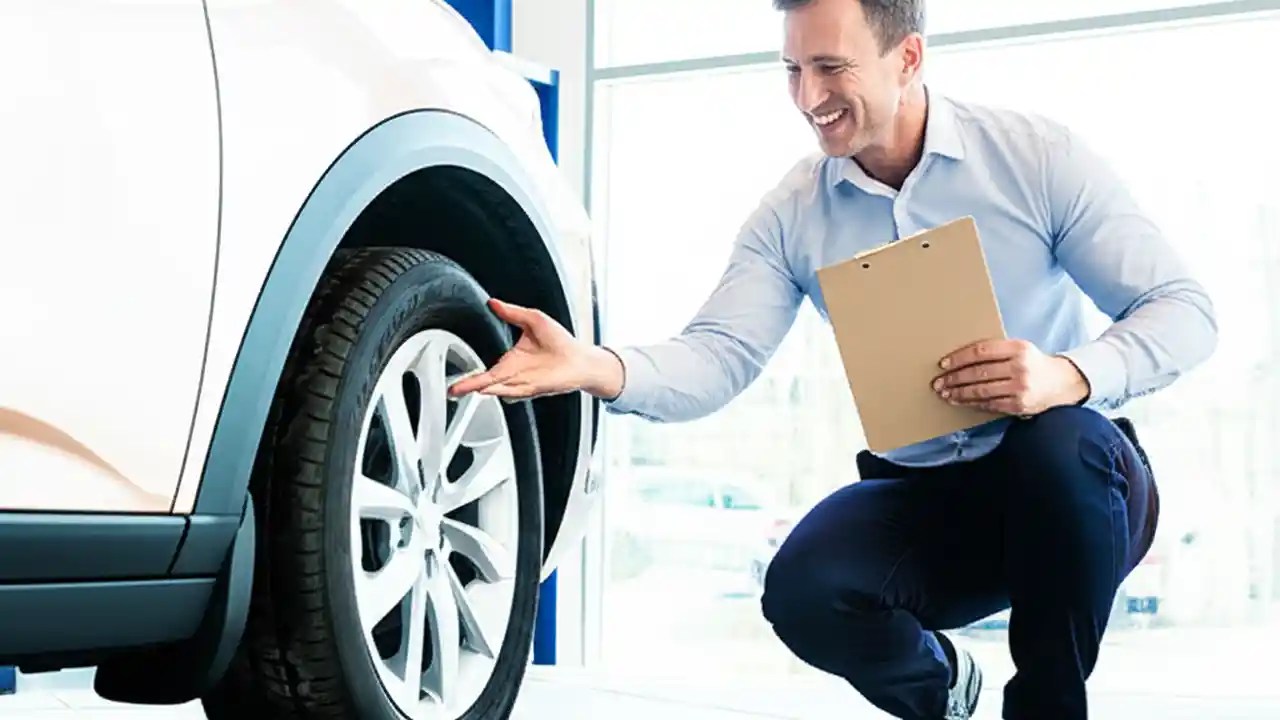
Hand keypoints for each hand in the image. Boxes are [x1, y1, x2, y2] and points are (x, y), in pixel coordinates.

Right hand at [447, 299, 623, 400]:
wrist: (581, 359)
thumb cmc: (561, 342)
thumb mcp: (533, 320)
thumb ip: (512, 313)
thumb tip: (494, 302)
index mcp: (511, 361)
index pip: (486, 370)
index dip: (470, 376)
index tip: (455, 380)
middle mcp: (514, 375)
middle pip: (486, 383)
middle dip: (469, 386)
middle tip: (452, 389)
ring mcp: (523, 383)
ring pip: (497, 388)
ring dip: (483, 388)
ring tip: (465, 388)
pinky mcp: (534, 387)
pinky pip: (514, 391)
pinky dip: (501, 390)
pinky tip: (489, 388)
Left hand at [933, 339, 1089, 416]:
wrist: (1061, 383)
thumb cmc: (1033, 364)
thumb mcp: (1019, 349)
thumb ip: (995, 351)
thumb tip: (959, 359)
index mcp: (1018, 348)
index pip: (981, 351)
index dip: (959, 357)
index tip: (943, 364)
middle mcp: (1020, 367)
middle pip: (978, 372)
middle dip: (954, 378)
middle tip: (937, 382)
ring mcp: (1020, 388)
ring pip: (981, 390)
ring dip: (958, 393)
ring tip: (944, 393)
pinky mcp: (1019, 405)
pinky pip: (989, 404)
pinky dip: (971, 403)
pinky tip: (959, 401)